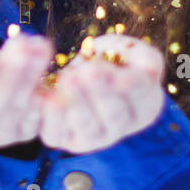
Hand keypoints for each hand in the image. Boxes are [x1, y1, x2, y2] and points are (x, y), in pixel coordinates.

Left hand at [36, 34, 166, 154]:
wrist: (85, 76)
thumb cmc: (113, 61)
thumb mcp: (130, 51)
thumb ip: (139, 54)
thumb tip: (145, 63)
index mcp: (144, 105)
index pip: (141, 96)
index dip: (129, 84)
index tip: (116, 71)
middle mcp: (121, 128)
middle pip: (114, 117)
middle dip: (100, 94)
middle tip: (87, 72)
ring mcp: (93, 138)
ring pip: (87, 129)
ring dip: (76, 104)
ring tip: (67, 79)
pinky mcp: (64, 139)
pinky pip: (56, 133)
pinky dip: (49, 117)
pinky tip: (45, 97)